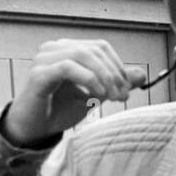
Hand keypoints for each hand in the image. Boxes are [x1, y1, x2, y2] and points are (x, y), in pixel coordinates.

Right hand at [1, 39, 146, 145]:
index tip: (127, 91)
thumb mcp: (94, 95)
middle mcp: (54, 48)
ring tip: (110, 97)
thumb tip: (142, 74)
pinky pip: (67, 67)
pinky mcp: (38, 74)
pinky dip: (87, 79)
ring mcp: (44, 59)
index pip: (100, 47)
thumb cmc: (59, 109)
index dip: (118, 67)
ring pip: (82, 54)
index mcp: (68, 49)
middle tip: (122, 97)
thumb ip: (115, 83)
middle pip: (94, 50)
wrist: (34, 128)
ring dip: (103, 77)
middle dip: (114, 74)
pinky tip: (96, 95)